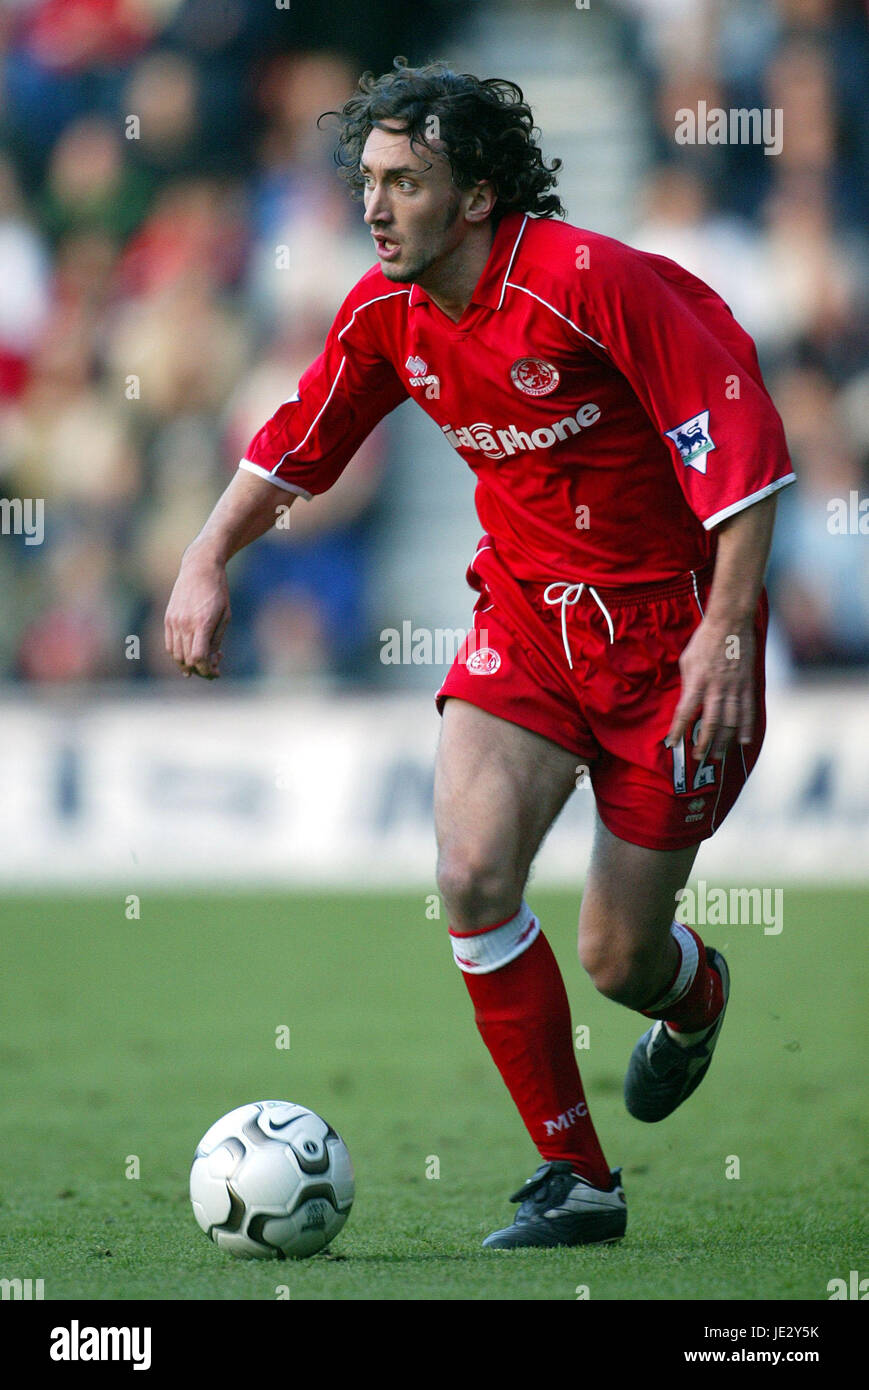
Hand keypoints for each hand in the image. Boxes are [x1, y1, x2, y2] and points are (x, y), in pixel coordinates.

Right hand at [164, 544, 230, 679]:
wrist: (199, 568)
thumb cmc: (218, 592)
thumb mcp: (225, 616)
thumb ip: (216, 640)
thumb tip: (210, 662)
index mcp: (202, 624)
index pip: (199, 657)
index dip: (206, 670)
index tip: (216, 673)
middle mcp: (184, 624)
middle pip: (187, 659)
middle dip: (200, 670)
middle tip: (213, 667)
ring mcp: (173, 621)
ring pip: (176, 655)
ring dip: (188, 664)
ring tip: (203, 660)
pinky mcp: (168, 618)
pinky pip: (170, 644)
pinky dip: (178, 654)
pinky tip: (190, 653)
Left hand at [666, 616, 754, 760]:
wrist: (730, 623)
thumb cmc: (704, 640)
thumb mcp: (687, 661)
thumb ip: (687, 684)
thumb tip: (686, 704)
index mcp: (697, 681)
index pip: (685, 713)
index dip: (677, 730)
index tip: (671, 744)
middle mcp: (716, 688)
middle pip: (711, 723)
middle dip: (704, 743)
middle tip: (699, 758)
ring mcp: (734, 688)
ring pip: (730, 722)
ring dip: (724, 742)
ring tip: (717, 755)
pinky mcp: (748, 685)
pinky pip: (748, 711)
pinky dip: (746, 729)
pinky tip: (742, 742)